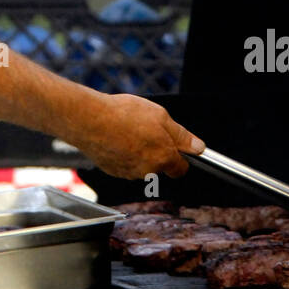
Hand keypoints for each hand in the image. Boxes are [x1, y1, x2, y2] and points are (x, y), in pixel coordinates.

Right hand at [77, 94, 204, 178]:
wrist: (89, 120)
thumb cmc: (124, 115)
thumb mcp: (160, 116)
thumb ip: (182, 135)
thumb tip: (199, 147)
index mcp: (163, 158)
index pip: (181, 169)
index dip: (181, 158)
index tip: (176, 147)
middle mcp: (147, 171)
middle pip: (159, 166)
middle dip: (156, 151)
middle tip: (146, 129)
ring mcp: (128, 173)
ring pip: (140, 165)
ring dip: (138, 152)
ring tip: (127, 129)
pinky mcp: (111, 170)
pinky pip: (123, 164)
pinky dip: (122, 153)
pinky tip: (115, 136)